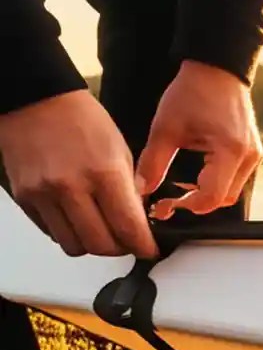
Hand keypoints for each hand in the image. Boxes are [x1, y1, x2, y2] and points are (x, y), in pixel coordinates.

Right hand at [0, 90, 156, 257]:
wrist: (35, 100)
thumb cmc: (81, 120)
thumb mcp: (120, 151)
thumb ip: (130, 190)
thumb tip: (140, 223)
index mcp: (103, 173)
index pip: (129, 228)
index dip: (144, 246)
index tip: (149, 249)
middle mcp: (71, 187)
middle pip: (101, 245)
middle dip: (120, 249)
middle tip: (127, 241)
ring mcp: (44, 194)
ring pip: (74, 246)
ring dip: (92, 245)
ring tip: (101, 231)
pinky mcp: (25, 198)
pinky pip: (52, 233)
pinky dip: (69, 233)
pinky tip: (77, 218)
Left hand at [137, 60, 262, 219]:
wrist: (218, 69)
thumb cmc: (194, 92)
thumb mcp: (166, 127)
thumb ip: (153, 162)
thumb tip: (141, 189)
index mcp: (230, 151)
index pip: (213, 196)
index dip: (188, 206)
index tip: (166, 204)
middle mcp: (249, 157)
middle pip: (224, 200)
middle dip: (196, 203)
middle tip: (171, 200)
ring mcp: (254, 155)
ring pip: (231, 192)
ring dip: (206, 194)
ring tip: (181, 187)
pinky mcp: (252, 152)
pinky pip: (235, 180)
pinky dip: (215, 183)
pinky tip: (197, 175)